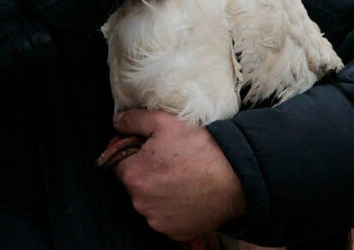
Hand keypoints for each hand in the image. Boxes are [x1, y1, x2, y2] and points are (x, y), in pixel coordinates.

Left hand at [109, 109, 244, 240]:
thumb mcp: (164, 122)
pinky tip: (189, 193)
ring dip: (159, 191)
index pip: (118, 163)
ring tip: (182, 177)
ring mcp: (157, 220)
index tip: (151, 149)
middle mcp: (140, 203)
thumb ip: (133, 120)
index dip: (133, 153)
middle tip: (170, 161)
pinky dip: (173, 208)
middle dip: (146, 172)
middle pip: (134, 183)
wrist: (236, 178)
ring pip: (150, 202)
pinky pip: (166, 218)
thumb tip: (117, 122)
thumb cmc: (200, 148)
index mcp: (133, 175)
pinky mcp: (175, 232)